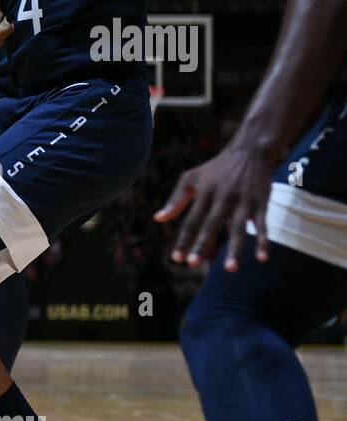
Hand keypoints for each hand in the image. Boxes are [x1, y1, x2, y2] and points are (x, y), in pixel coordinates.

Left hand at [153, 145, 274, 270]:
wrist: (250, 150)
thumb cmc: (216, 168)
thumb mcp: (191, 177)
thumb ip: (176, 199)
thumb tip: (158, 219)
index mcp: (204, 193)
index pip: (191, 220)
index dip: (184, 239)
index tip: (176, 259)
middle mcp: (222, 198)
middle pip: (210, 225)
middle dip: (201, 245)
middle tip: (192, 264)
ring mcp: (242, 201)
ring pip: (237, 228)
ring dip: (234, 249)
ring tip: (229, 269)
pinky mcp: (260, 203)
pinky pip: (262, 225)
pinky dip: (263, 241)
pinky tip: (262, 258)